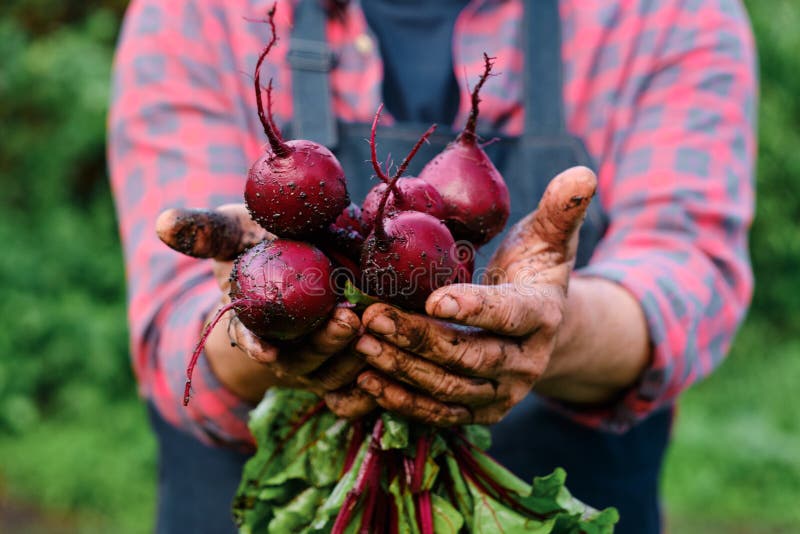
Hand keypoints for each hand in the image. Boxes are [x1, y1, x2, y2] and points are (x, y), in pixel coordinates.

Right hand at [156, 204, 375, 415]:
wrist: (290, 262)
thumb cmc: (256, 245)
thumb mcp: (230, 233)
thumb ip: (204, 231)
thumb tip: (164, 222)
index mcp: (253, 324)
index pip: (250, 340)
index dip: (255, 346)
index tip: (266, 349)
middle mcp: (285, 350)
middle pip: (303, 361)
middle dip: (324, 345)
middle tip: (347, 320)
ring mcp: (317, 361)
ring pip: (336, 374)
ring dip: (356, 356)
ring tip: (379, 327)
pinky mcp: (346, 363)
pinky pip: (358, 388)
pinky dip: (372, 384)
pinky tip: (395, 360)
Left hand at [352, 167, 596, 424]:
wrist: (541, 327)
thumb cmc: (534, 271)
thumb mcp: (549, 238)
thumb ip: (561, 209)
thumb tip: (583, 173)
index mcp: (542, 315)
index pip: (508, 315)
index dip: (473, 308)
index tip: (432, 299)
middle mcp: (526, 362)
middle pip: (469, 357)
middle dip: (419, 339)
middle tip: (373, 316)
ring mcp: (504, 392)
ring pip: (450, 390)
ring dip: (404, 370)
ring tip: (364, 344)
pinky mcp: (481, 412)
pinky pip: (441, 415)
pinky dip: (405, 402)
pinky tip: (369, 381)